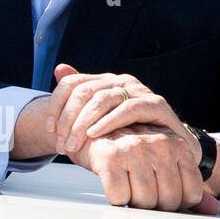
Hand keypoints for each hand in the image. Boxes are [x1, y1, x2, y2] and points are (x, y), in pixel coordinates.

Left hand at [45, 64, 183, 155]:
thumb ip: (80, 98)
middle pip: (83, 92)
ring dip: (83, 124)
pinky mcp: (156, 104)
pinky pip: (128, 109)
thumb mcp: (100, 120)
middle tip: (62, 144)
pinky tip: (95, 135)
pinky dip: (108, 122)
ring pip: (102, 99)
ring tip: (74, 144)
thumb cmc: (130, 134)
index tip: (50, 130)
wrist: (169, 149)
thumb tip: (59, 69)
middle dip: (68, 120)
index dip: (56, 106)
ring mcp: (139, 90)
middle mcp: (120, 81)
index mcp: (103, 81)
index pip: (71, 83)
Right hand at [69, 122, 219, 212]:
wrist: (91, 129)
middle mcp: (160, 144)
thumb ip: (188, 186)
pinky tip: (112, 185)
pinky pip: (119, 197)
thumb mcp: (164, 161)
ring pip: (144, 201)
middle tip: (139, 192)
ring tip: (126, 187)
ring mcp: (135, 149)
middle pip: (168, 201)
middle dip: (153, 205)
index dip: (174, 202)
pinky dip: (115, 199)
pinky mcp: (110, 157)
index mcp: (178, 145)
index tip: (159, 194)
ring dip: (133, 202)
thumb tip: (213, 209)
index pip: (190, 195)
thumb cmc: (131, 150)